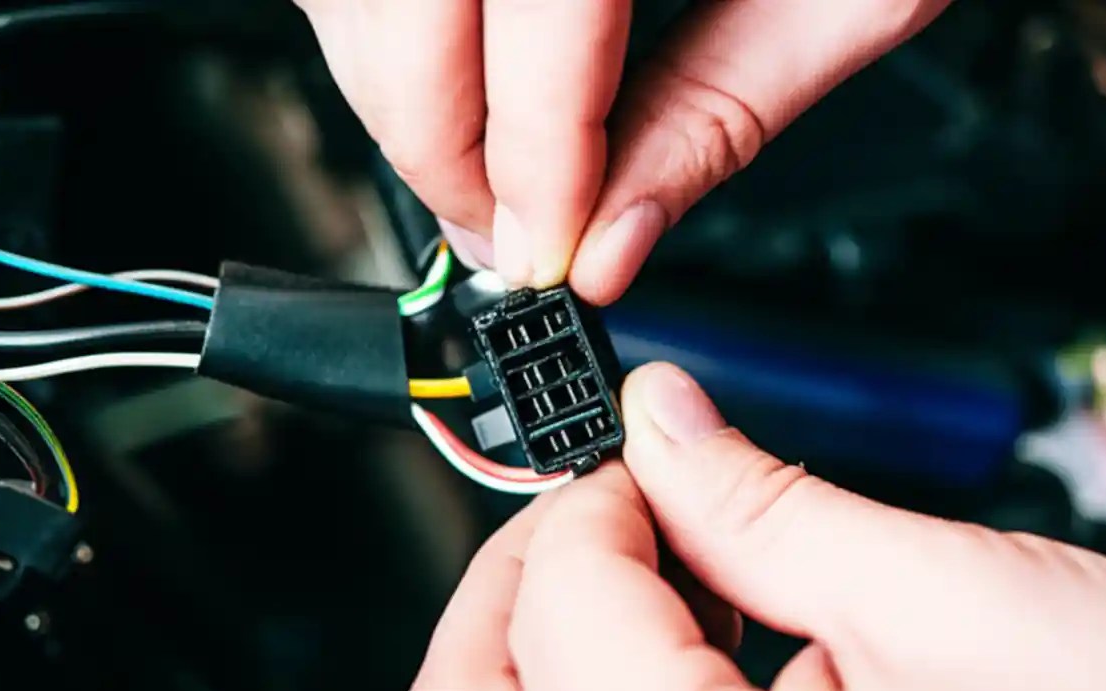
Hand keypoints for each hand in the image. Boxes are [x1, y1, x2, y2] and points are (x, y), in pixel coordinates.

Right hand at [296, 1, 950, 303]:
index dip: (532, 162)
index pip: (539, 17)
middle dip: (440, 153)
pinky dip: (387, 38)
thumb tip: (614, 237)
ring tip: (488, 168)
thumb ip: (718, 110)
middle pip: (404, 16)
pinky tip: (458, 79)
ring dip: (400, 100)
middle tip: (508, 233)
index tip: (548, 252)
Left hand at [403, 363, 1105, 690]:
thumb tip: (658, 419)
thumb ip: (766, 507)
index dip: (594, 500)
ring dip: (549, 638)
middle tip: (597, 508)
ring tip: (648, 569)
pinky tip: (679, 646)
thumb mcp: (943, 599)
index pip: (562, 611)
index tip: (642, 454)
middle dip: (524, 582)